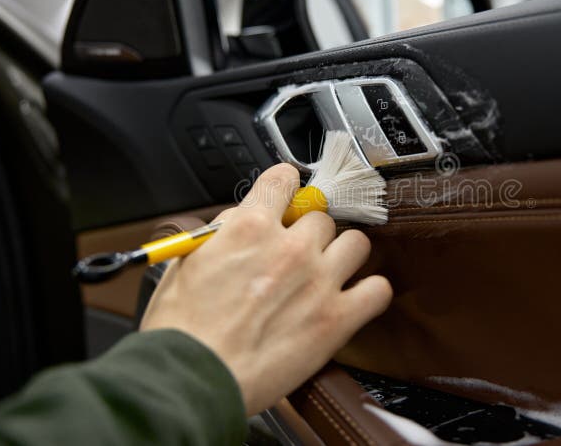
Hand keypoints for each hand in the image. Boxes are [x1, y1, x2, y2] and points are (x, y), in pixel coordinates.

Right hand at [140, 163, 392, 414]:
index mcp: (250, 228)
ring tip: (329, 274)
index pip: (284, 180)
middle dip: (309, 235)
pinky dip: (370, 293)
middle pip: (322, 218)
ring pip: (356, 243)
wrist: (191, 381)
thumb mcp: (185, 263)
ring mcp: (318, 281)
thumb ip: (221, 233)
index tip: (287, 198)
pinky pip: (378, 289)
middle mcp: (290, 247)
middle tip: (297, 257)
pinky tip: (355, 299)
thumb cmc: (181, 331)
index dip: (285, 188)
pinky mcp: (337, 319)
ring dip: (343, 255)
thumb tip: (242, 219)